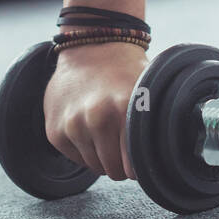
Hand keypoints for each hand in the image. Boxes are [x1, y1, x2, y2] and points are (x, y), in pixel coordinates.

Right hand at [43, 42, 147, 180]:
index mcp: (124, 109)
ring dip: (102, 155)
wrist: (91, 47)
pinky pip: (76, 159)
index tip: (141, 154)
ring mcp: (72, 125)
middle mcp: (96, 118)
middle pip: (114, 171)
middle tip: (122, 139)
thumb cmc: (126, 73)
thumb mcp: (148, 91)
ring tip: (106, 129)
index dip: (139, 164)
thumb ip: (154, 125)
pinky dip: (84, 149)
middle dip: (121, 162)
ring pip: (95, 167)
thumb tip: (164, 160)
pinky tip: (89, 126)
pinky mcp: (55, 131)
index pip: (133, 167)